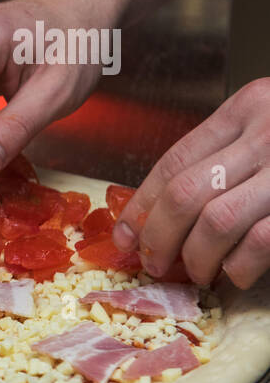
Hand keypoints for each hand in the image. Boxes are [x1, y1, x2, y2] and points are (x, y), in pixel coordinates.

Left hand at [114, 77, 269, 287]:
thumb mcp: (269, 127)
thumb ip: (226, 155)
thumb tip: (158, 210)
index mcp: (250, 107)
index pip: (174, 160)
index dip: (142, 204)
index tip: (126, 234)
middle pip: (185, 192)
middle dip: (160, 237)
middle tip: (155, 264)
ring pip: (216, 221)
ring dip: (197, 257)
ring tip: (196, 273)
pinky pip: (260, 240)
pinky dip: (240, 266)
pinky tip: (236, 275)